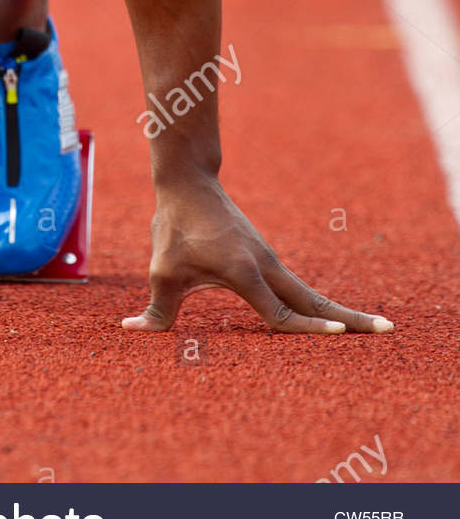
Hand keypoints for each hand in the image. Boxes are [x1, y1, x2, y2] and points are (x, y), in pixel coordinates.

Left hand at [123, 174, 393, 335]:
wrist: (190, 182)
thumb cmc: (176, 228)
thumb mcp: (162, 272)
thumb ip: (156, 309)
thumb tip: (132, 331)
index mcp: (245, 273)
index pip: (281, 313)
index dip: (308, 329)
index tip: (340, 336)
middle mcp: (265, 266)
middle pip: (314, 300)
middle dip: (350, 318)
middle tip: (386, 330)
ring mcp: (268, 260)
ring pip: (308, 292)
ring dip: (338, 311)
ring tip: (370, 327)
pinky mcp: (264, 256)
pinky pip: (295, 286)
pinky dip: (317, 303)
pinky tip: (327, 315)